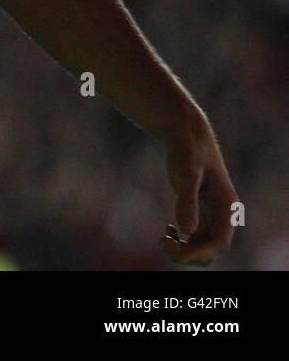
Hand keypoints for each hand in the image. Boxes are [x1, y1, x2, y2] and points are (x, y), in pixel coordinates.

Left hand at [158, 112, 237, 265]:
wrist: (186, 137)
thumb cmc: (188, 152)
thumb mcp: (187, 174)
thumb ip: (187, 201)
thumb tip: (187, 231)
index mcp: (227, 208)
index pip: (219, 242)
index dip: (201, 252)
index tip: (179, 253)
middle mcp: (223, 216)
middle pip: (211, 250)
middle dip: (189, 253)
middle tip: (163, 241)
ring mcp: (212, 215)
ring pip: (202, 246)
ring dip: (184, 249)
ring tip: (164, 238)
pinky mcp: (200, 212)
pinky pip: (195, 238)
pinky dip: (182, 240)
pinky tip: (168, 230)